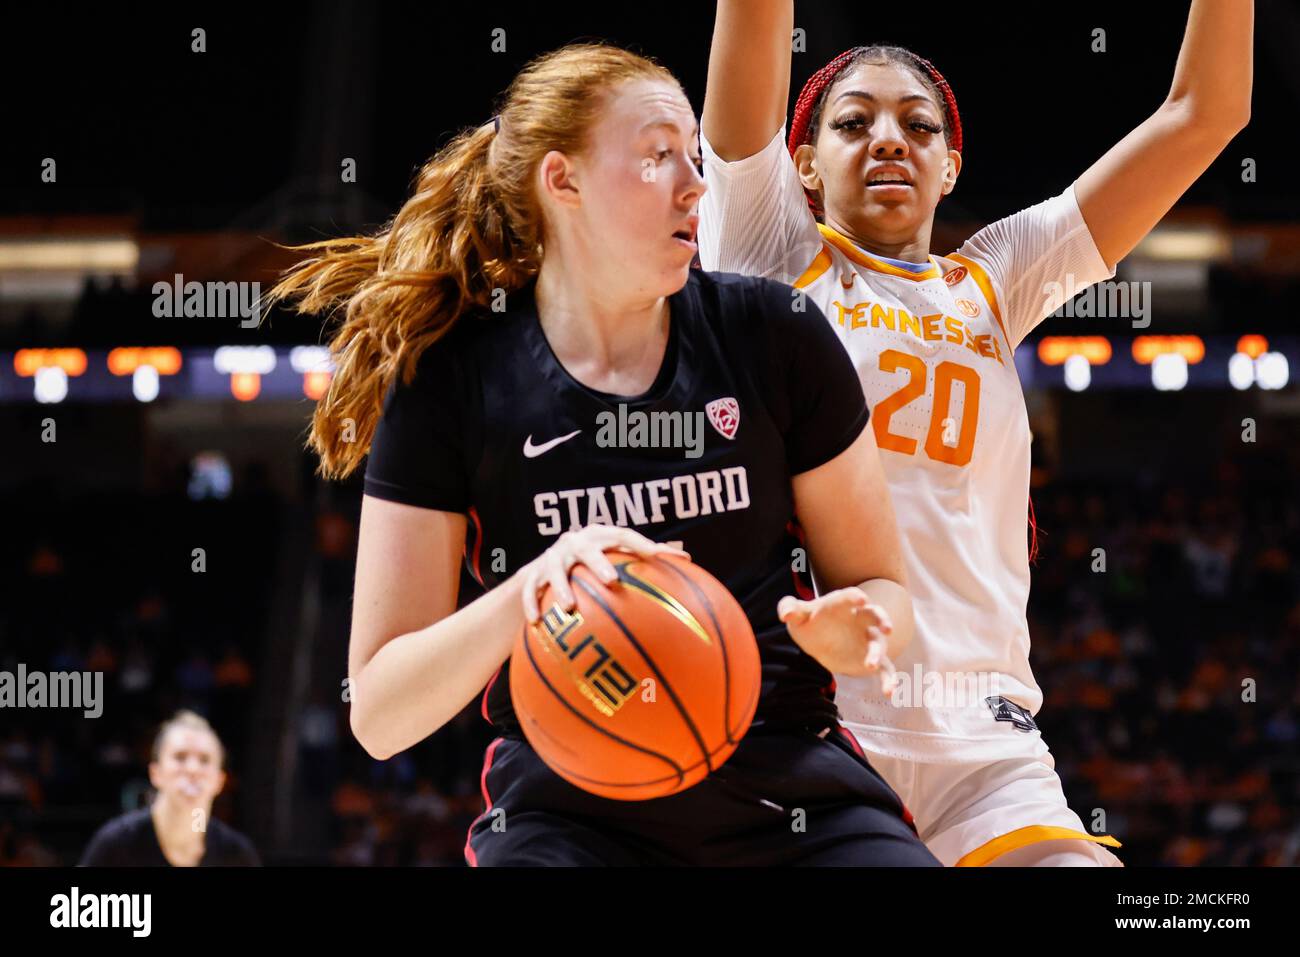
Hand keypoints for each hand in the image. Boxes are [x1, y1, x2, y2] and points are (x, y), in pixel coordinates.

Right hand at [518, 527, 689, 622]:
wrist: (542, 570)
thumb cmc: (592, 564)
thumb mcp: (613, 556)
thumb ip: (645, 557)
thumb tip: (687, 560)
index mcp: (598, 536)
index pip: (621, 534)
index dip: (637, 543)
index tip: (654, 556)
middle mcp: (575, 543)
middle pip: (587, 549)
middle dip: (598, 563)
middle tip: (611, 581)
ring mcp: (552, 558)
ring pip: (555, 569)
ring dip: (560, 586)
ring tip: (569, 606)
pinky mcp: (532, 574)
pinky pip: (530, 589)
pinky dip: (531, 604)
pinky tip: (536, 622)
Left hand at [777, 588, 897, 695]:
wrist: (820, 637)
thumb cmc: (810, 621)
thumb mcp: (797, 614)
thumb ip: (789, 608)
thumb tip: (785, 615)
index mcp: (841, 605)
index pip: (850, 597)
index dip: (855, 597)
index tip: (861, 599)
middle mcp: (859, 619)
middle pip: (874, 615)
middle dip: (882, 620)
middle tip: (886, 629)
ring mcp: (866, 638)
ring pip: (878, 643)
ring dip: (878, 653)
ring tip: (870, 666)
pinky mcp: (869, 657)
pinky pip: (884, 667)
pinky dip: (888, 679)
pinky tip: (889, 693)